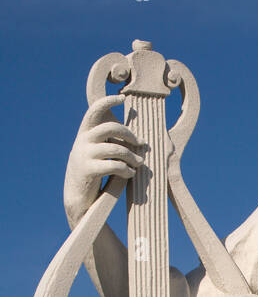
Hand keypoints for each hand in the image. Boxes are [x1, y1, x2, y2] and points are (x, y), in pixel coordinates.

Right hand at [63, 94, 145, 226]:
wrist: (78, 198)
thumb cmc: (94, 173)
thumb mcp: (98, 154)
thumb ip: (110, 143)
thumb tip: (139, 140)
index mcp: (85, 134)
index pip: (94, 111)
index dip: (107, 102)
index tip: (121, 97)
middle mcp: (83, 141)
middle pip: (110, 127)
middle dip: (129, 134)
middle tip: (140, 143)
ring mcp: (84, 155)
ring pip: (116, 149)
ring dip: (132, 156)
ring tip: (139, 162)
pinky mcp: (88, 170)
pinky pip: (114, 165)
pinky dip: (126, 169)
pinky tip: (130, 173)